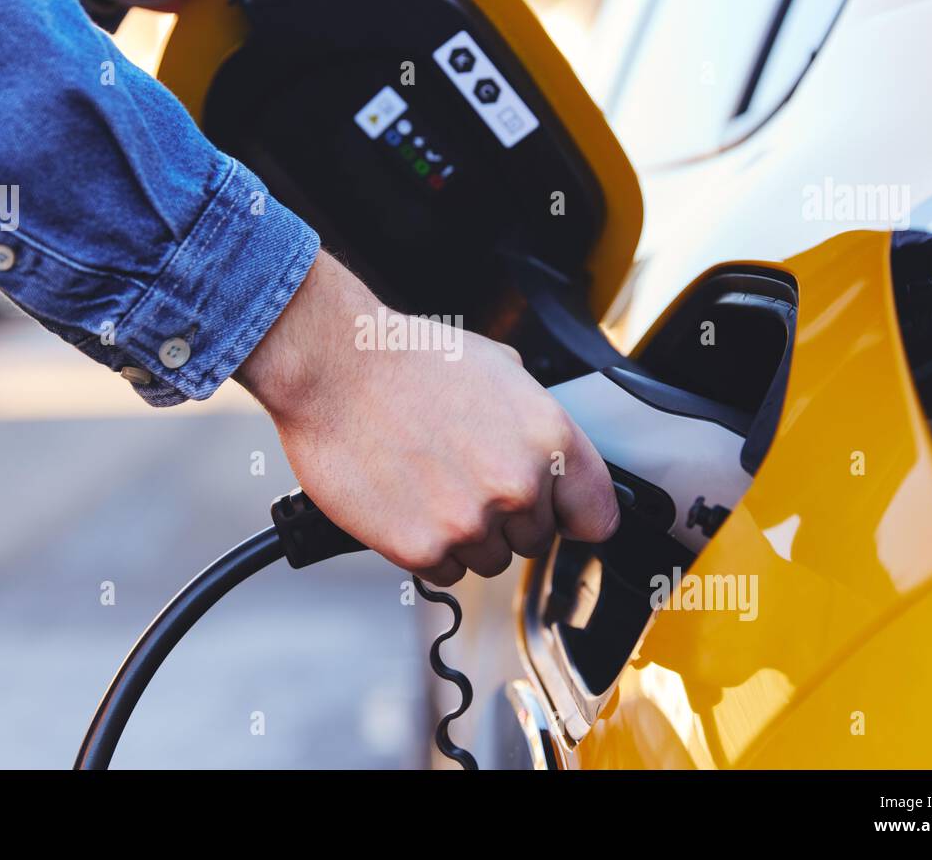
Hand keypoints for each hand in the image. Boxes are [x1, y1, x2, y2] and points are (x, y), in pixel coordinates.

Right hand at [236, 253, 620, 585]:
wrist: (334, 366)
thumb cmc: (405, 359)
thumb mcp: (498, 367)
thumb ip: (533, 420)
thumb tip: (544, 450)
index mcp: (548, 438)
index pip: (597, 515)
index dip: (573, 516)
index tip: (559, 518)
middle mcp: (518, 485)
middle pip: (535, 540)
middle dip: (504, 518)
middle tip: (463, 480)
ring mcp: (470, 522)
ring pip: (488, 561)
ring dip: (463, 536)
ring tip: (428, 486)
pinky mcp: (421, 549)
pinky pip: (442, 572)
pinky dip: (424, 549)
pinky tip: (405, 504)